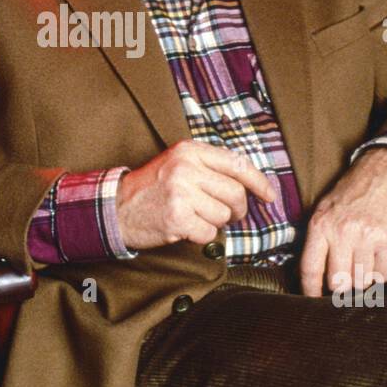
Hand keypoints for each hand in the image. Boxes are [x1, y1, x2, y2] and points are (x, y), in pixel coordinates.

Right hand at [116, 139, 275, 250]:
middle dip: (236, 209)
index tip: (269, 196)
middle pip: (235, 193)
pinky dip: (200, 236)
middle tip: (225, 214)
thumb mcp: (178, 163)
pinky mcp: (177, 217)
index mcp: (189, 150)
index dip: (259, 182)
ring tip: (193, 216)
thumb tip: (252, 183)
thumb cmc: (152, 188)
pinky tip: (184, 228)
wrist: (117, 208)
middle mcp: (186, 168)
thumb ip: (211, 167)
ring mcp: (181, 192)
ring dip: (213, 222)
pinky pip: (209, 233)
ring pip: (224, 215)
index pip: (238, 164)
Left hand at [299, 147, 386, 296]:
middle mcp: (342, 232)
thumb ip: (317, 240)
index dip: (310, 290)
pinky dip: (381, 275)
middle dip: (341, 286)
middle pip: (338, 282)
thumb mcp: (323, 210)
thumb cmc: (351, 194)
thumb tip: (313, 277)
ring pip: (361, 281)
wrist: (383, 173)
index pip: (310, 269)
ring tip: (363, 264)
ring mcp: (366, 236)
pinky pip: (383, 274)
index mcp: (320, 225)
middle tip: (345, 280)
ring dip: (362, 279)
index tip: (312, 299)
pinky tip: (378, 262)